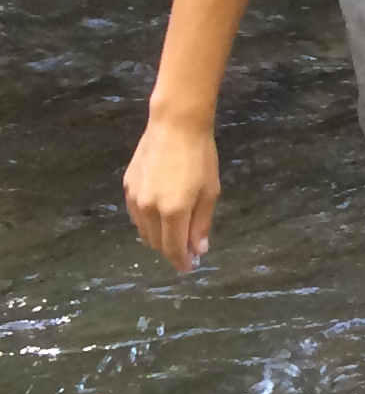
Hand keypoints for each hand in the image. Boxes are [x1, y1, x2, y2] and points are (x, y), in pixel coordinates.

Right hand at [124, 113, 220, 273]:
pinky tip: (158, 217)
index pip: (173, 248)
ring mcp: (134, 198)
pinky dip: (146, 222)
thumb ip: (201, 223)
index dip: (181, 261)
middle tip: (187, 248)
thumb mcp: (210, 191)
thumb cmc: (201, 157)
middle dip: (171, 249)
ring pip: (143, 230)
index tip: (189, 267)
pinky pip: (135, 215)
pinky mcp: (127, 186)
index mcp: (172, 211)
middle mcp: (149, 209)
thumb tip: (199, 249)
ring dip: (158, 237)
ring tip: (174, 233)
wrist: (175, 126)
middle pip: (156, 242)